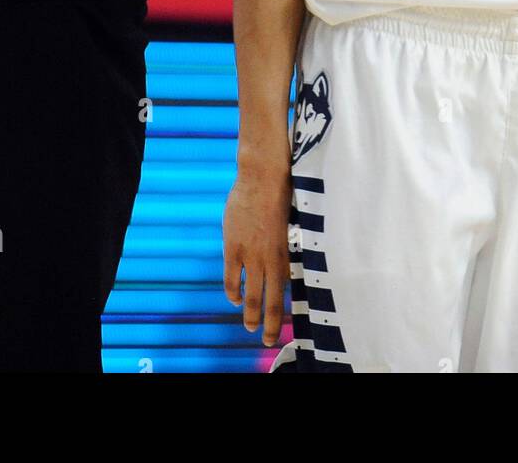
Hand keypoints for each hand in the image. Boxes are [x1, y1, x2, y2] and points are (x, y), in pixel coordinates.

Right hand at [223, 167, 291, 345]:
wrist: (262, 177)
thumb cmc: (278, 196)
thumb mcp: (287, 226)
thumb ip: (282, 247)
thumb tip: (282, 264)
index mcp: (286, 253)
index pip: (284, 292)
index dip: (281, 312)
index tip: (281, 326)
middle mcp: (270, 259)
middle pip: (268, 300)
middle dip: (267, 324)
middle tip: (266, 340)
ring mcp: (250, 254)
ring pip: (250, 294)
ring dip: (250, 314)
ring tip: (249, 327)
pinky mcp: (233, 246)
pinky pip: (231, 276)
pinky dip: (232, 291)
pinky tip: (235, 300)